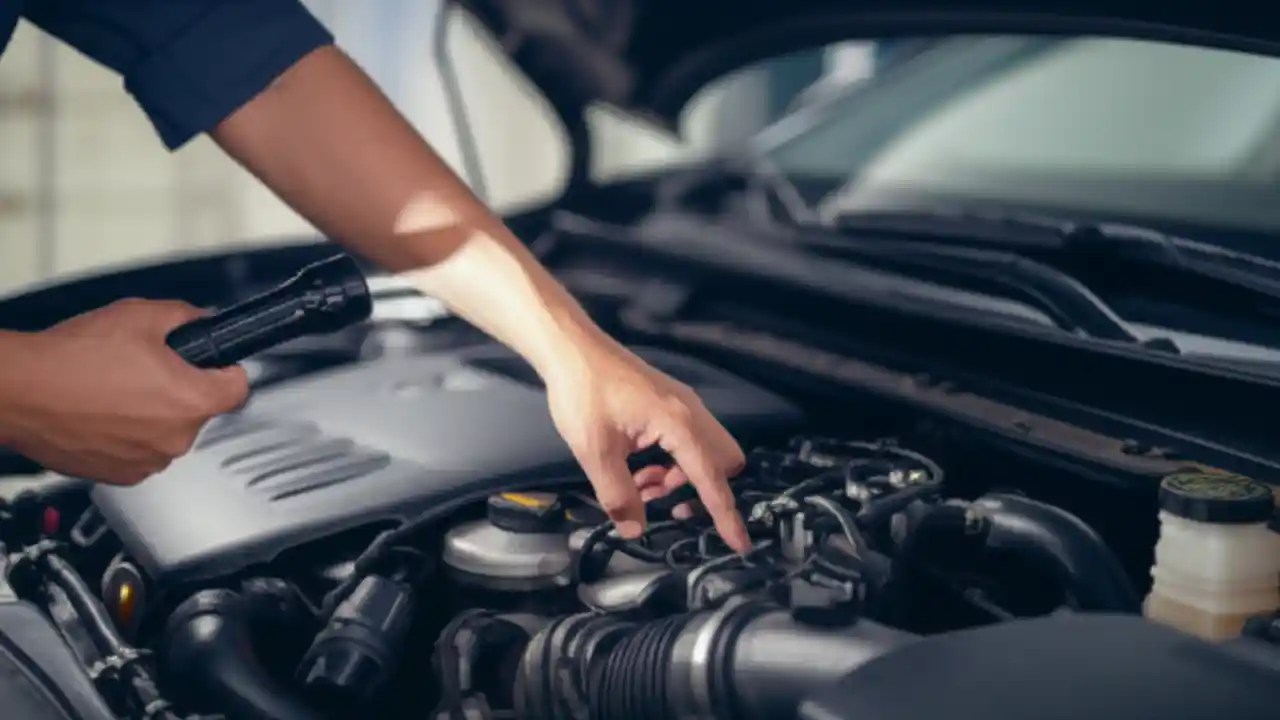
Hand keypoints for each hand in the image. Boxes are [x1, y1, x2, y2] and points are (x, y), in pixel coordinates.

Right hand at [0, 299, 248, 484]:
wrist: (20, 391)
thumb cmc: (73, 358)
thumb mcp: (141, 317)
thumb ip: (186, 317)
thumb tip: (204, 320)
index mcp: (192, 401)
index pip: (239, 389)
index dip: (226, 370)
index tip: (215, 366)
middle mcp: (176, 439)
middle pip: (200, 410)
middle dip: (181, 389)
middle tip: (147, 370)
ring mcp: (148, 461)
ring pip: (169, 433)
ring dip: (153, 415)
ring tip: (118, 390)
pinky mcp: (121, 475)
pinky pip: (141, 452)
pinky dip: (129, 436)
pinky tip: (105, 413)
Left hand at [545, 341, 750, 552]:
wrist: (572, 349)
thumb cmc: (583, 394)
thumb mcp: (594, 452)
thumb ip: (618, 495)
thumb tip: (634, 529)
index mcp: (679, 423)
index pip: (712, 478)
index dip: (725, 514)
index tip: (740, 544)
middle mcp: (691, 412)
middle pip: (723, 462)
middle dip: (704, 491)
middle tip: (669, 505)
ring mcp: (683, 405)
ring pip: (704, 453)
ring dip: (681, 478)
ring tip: (642, 486)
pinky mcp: (670, 403)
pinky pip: (688, 441)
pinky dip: (672, 462)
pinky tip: (639, 468)